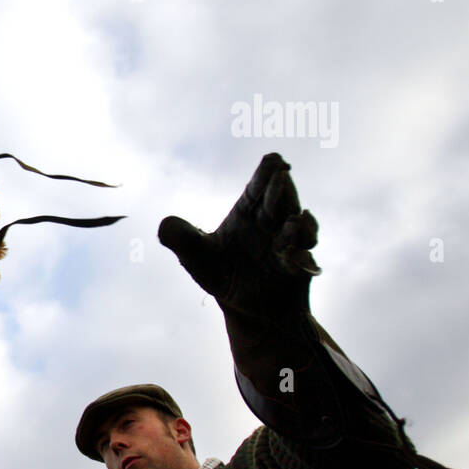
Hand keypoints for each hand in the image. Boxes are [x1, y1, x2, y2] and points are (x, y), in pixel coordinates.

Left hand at [158, 153, 320, 333]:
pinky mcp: (297, 270)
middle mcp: (271, 225)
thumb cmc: (222, 275)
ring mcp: (288, 245)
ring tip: (292, 221)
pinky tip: (297, 257)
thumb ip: (181, 239)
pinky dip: (303, 258)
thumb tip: (164, 225)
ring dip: (297, 225)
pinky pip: (304, 261)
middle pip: (279, 203)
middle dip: (282, 190)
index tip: (274, 159)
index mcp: (247, 214)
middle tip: (282, 175)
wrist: (245, 308)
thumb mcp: (196, 257)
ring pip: (298, 229)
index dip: (265, 174)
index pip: (256, 189)